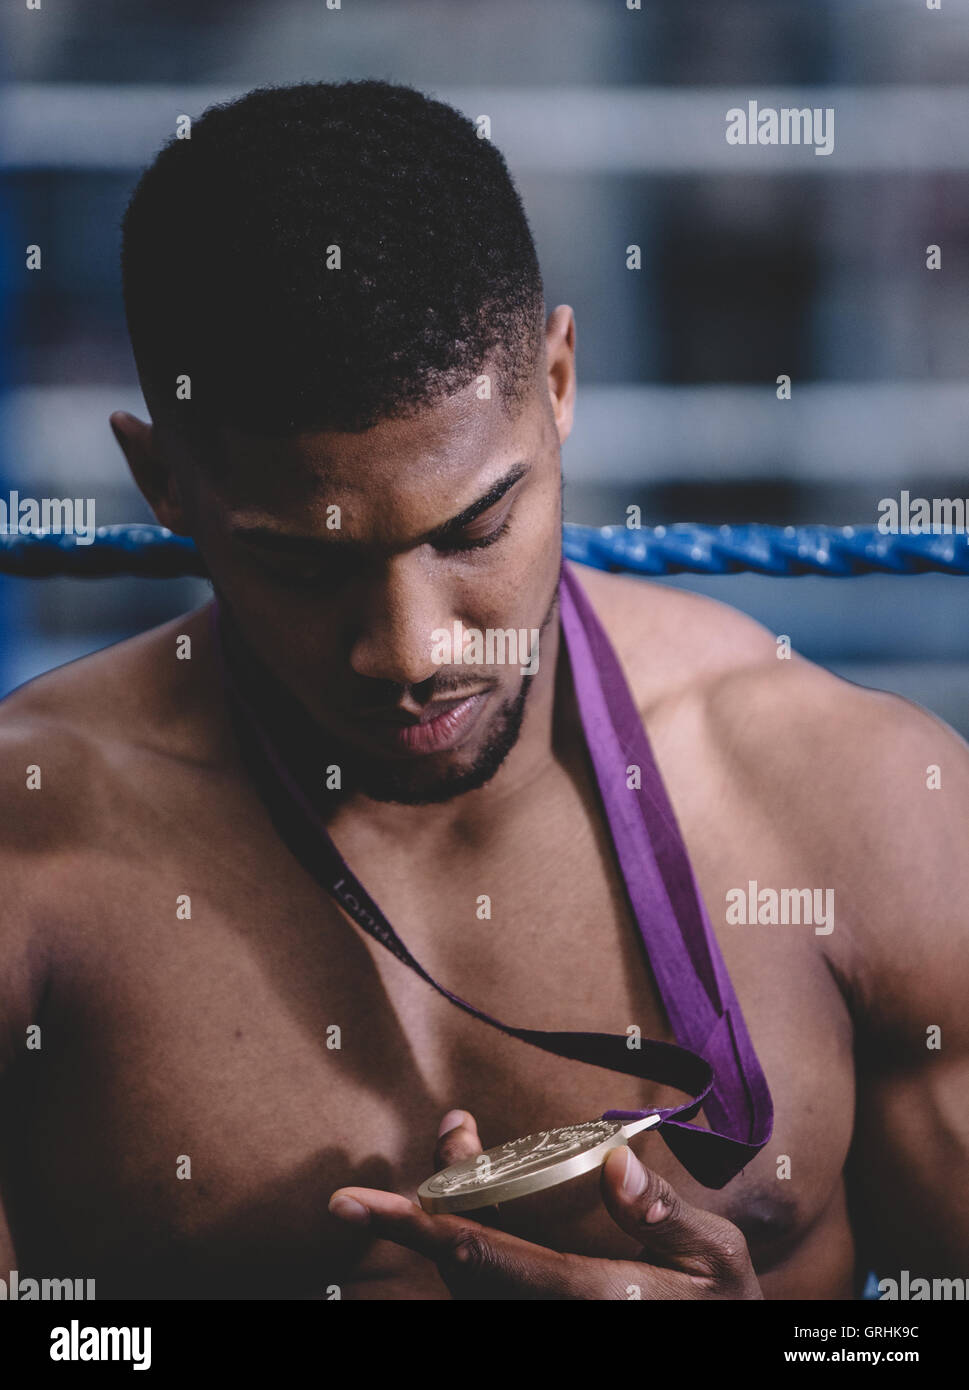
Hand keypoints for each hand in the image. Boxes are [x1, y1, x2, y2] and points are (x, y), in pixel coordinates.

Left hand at [328, 1109, 763, 1299]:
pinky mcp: (541, 1312)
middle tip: (456, 1123)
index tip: (350, 1201)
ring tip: (465, 1136)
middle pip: (462, 1252)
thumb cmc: (721, 1307)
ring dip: (456, 1202)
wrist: (718, 1353)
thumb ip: (665, 1212)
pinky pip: (488, 1277)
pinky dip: (476, 1228)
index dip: (413, 1224)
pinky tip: (488, 1186)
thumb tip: (614, 1161)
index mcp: (588, 1297)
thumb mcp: (718, 1260)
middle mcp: (548, 1313)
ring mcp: (539, 1316)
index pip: (480, 1255)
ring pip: (467, 1267)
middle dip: (442, 1185)